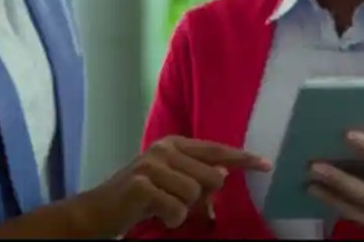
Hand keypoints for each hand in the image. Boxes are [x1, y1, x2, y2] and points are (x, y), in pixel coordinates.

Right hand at [87, 136, 271, 236]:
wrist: (98, 212)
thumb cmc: (141, 198)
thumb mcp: (172, 183)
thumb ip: (197, 175)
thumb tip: (223, 174)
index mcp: (174, 144)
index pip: (216, 150)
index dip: (242, 158)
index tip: (266, 165)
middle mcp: (164, 148)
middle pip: (211, 177)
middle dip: (200, 198)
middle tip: (175, 201)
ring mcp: (151, 164)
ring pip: (195, 194)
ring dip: (182, 210)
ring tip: (161, 207)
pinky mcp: (142, 184)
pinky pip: (176, 209)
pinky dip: (170, 219)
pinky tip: (154, 214)